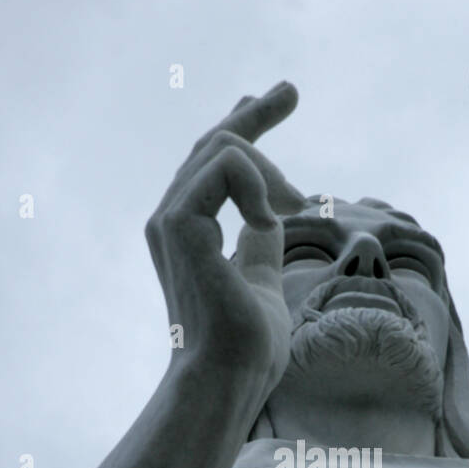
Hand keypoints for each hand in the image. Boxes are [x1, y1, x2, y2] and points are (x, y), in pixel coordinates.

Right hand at [145, 81, 304, 395]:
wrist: (229, 377)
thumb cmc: (246, 346)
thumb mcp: (262, 279)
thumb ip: (259, 244)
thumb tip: (272, 218)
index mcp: (189, 231)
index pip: (212, 163)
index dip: (245, 125)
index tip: (278, 99)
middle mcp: (172, 218)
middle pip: (212, 142)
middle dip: (255, 112)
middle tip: (292, 90)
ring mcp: (170, 218)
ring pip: (220, 147)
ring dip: (269, 170)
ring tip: (298, 208)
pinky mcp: (178, 223)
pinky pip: (223, 164)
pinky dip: (258, 183)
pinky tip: (273, 219)